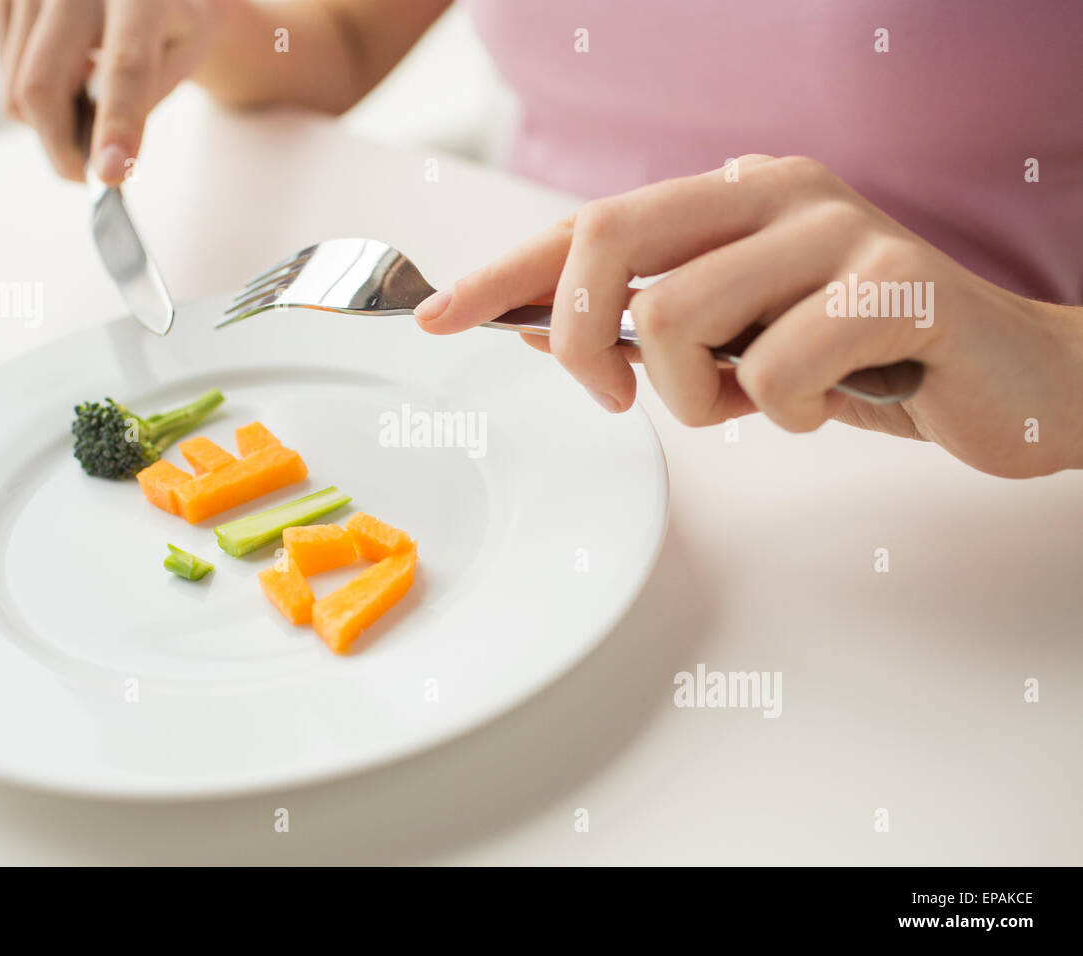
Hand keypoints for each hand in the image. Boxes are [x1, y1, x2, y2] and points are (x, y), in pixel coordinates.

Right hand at [0, 0, 218, 182]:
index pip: (126, 64)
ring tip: (89, 107)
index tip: (110, 174)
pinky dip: (34, 97)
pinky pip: (5, 75)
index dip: (117, 123)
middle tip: (87, 174)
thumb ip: (146, 99)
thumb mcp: (182, 55)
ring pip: (17, 89)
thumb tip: (103, 158)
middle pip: (43, 86)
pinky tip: (67, 78)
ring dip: (51, 123)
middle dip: (62, 148)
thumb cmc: (170, 21)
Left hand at [414, 155, 1082, 477]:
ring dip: (700, 399)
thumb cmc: (863, 358)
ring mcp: (838, 229)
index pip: (588, 225)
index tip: (435, 318)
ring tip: (760, 405)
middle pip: (609, 244)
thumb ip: (651, 324)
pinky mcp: (895, 283)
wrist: (1015, 380)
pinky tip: (829, 406)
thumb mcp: (741, 341)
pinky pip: (775, 370)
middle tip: (618, 398)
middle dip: (583, 340)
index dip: (502, 274)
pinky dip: (785, 414)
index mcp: (734, 196)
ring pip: (679, 319)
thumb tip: (535, 326)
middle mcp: (777, 192)